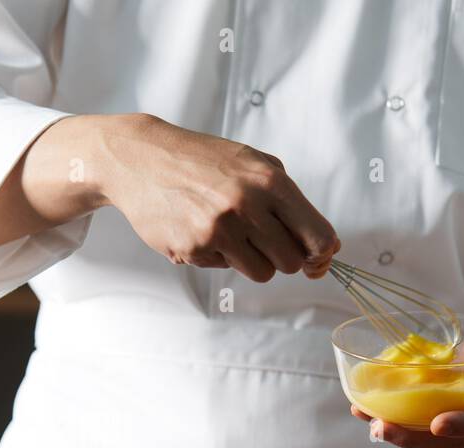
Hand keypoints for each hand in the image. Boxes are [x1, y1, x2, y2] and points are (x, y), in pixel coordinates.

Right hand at [93, 114, 339, 281]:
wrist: (141, 159)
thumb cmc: (201, 161)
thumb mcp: (252, 162)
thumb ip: (286, 198)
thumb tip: (322, 244)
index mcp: (270, 181)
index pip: (318, 235)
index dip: (322, 253)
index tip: (318, 257)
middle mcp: (247, 206)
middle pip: (292, 261)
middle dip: (284, 256)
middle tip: (266, 241)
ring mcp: (219, 230)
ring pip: (262, 272)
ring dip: (253, 260)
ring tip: (233, 234)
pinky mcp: (193, 248)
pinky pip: (224, 268)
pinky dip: (217, 255)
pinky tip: (199, 229)